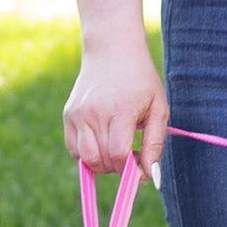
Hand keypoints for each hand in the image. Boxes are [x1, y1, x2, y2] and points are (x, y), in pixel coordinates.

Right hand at [63, 44, 168, 179]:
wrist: (112, 49)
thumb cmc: (140, 81)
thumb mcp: (158, 108)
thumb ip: (155, 144)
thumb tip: (151, 177)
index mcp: (120, 109)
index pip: (119, 154)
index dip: (130, 170)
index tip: (140, 170)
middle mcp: (94, 112)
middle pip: (102, 160)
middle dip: (119, 168)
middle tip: (131, 156)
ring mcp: (78, 113)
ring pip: (86, 159)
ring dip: (103, 164)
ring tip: (116, 149)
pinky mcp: (68, 114)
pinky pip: (74, 149)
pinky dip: (88, 155)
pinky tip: (102, 141)